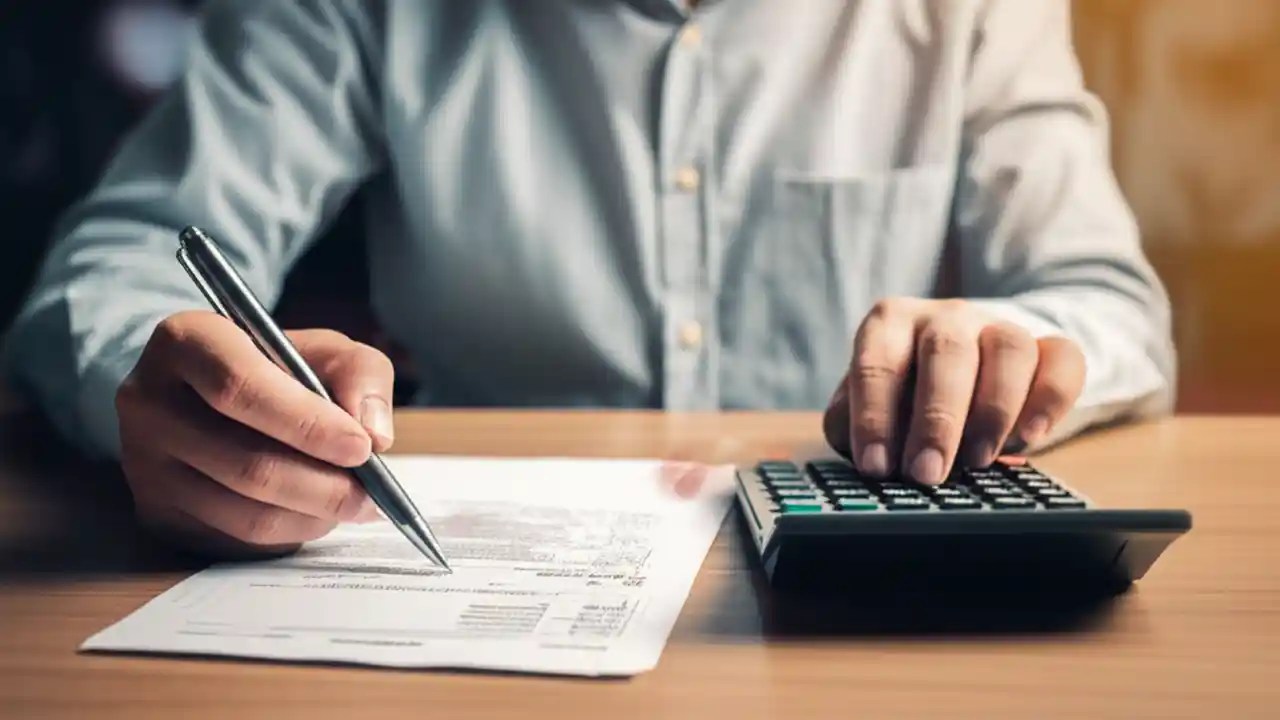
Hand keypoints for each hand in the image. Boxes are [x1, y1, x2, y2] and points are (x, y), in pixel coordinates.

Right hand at [116, 311, 396, 556]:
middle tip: (372, 494)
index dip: (306, 423)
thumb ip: (360, 374)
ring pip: (245, 513)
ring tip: (352, 503)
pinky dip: (291, 533)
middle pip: (246, 463)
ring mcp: (145, 464)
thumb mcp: (322, 349)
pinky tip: (314, 512)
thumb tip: (374, 434)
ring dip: (314, 516)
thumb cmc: (274, 366)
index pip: (240, 388)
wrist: (207, 394)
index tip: (360, 448)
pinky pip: (236, 540)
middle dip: (324, 486)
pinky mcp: (156, 513)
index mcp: (186, 341)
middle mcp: (149, 401)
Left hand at [823, 298, 1085, 484]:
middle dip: (936, 419)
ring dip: (993, 410)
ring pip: (1008, 349)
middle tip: (927, 472)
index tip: (877, 466)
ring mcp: (999, 326)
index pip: (878, 362)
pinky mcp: (1047, 344)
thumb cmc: (905, 393)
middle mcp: (945, 316)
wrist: (965, 365)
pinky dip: (1051, 398)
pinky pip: (1062, 358)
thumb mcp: (869, 405)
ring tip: (977, 460)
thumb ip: (855, 425)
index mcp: (890, 323)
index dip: (875, 416)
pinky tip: (1032, 435)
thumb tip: (866, 460)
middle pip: (946, 351)